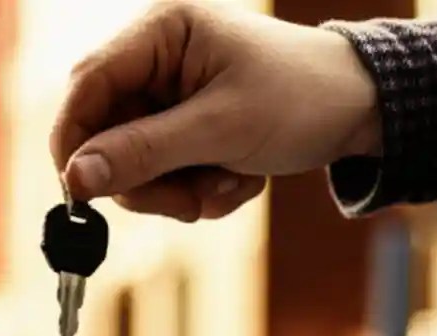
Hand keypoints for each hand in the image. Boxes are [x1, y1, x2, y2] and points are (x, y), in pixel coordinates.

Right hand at [51, 0, 380, 221]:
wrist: (362, 110)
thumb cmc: (302, 97)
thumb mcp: (221, 129)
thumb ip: (144, 152)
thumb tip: (76, 179)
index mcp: (161, 32)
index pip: (86, 84)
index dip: (74, 140)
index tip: (79, 192)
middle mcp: (156, 59)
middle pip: (104, 133)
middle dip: (145, 179)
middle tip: (186, 203)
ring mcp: (168, 96)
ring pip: (133, 163)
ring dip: (177, 191)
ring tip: (229, 183)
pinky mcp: (183, 127)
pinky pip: (163, 174)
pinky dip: (196, 189)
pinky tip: (237, 177)